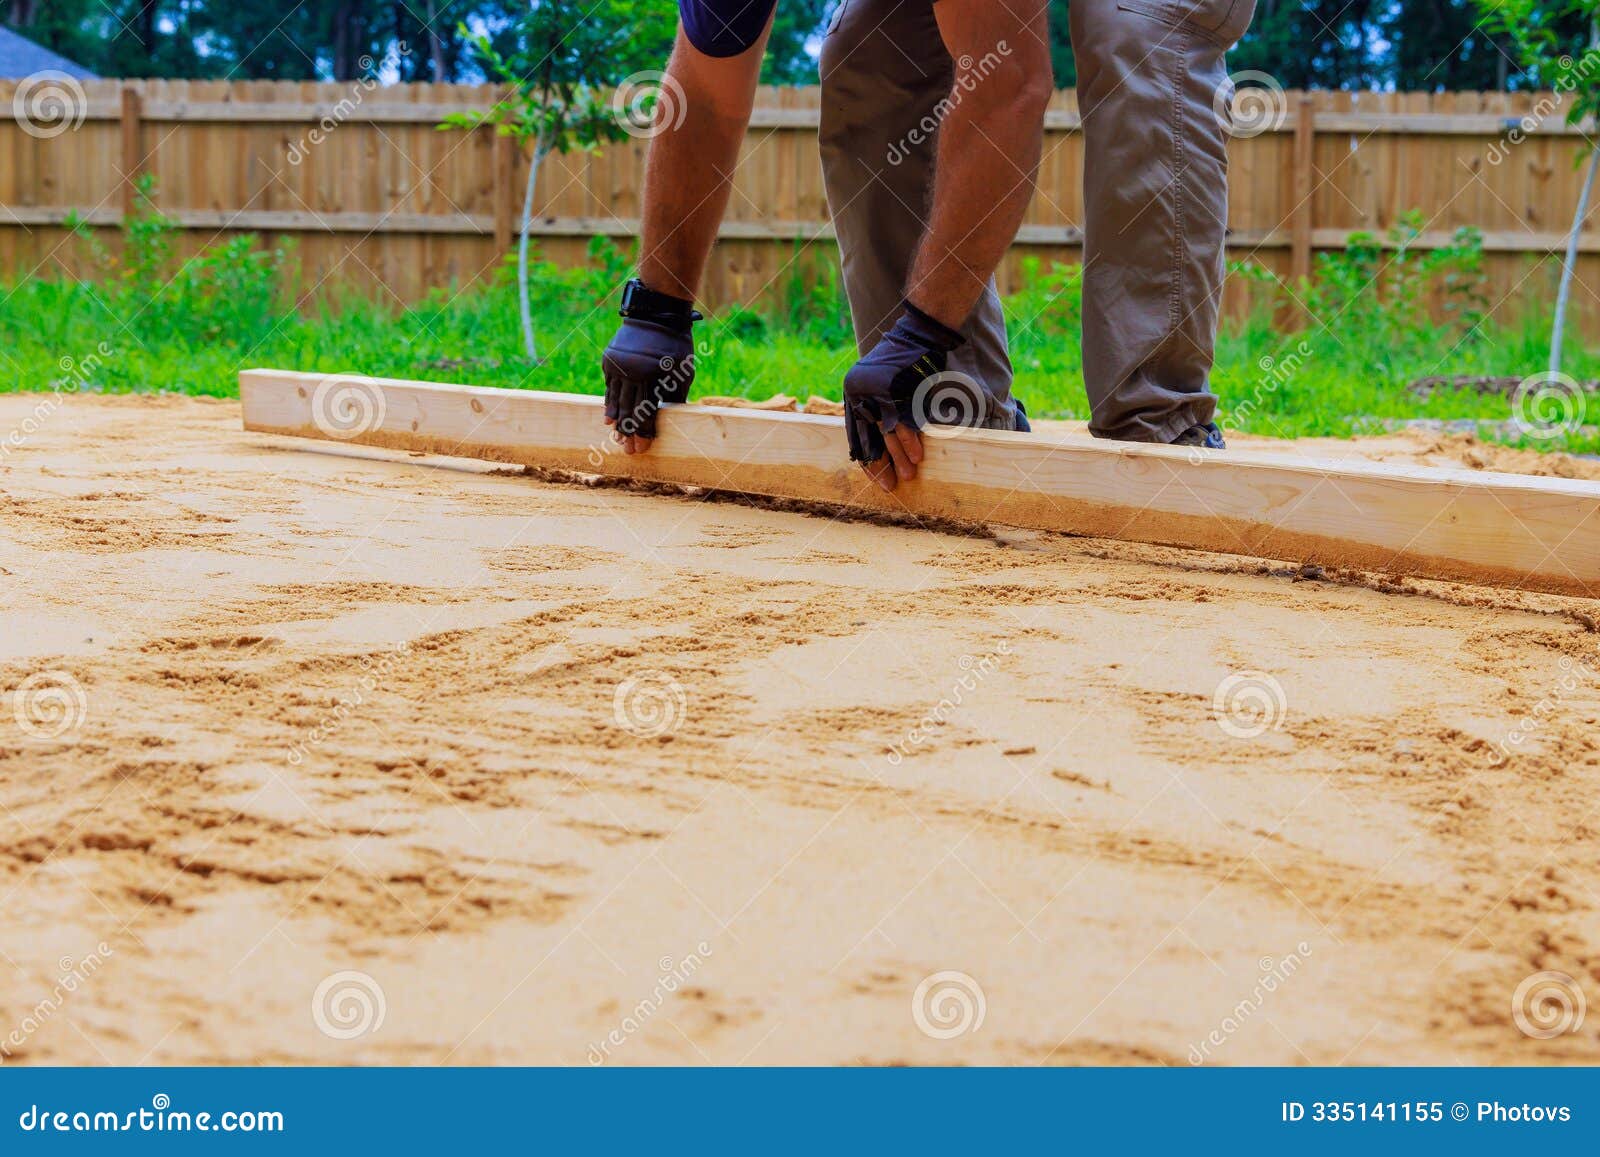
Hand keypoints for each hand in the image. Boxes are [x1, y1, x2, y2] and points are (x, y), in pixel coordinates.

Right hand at [602, 280, 698, 453]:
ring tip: (617, 441)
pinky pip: (609, 388)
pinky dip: (610, 404)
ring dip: (618, 423)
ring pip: (617, 401)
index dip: (645, 432)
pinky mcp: (610, 361)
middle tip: (629, 452)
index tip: (643, 448)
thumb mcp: (683, 371)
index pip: (647, 411)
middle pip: (629, 410)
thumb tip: (670, 420)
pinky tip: (609, 420)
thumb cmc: (676, 345)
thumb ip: (675, 396)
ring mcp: (618, 366)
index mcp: (653, 376)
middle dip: (630, 434)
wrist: (656, 313)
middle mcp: (632, 372)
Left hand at [842, 303, 966, 491]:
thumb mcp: (884, 387)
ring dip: (898, 458)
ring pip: (886, 434)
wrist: (917, 333)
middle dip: (882, 465)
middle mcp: (858, 393)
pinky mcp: (892, 388)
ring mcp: (874, 391)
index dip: (868, 461)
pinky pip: (901, 421)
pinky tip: (916, 457)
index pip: (856, 437)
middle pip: (869, 438)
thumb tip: (886, 448)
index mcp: (852, 395)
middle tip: (891, 485)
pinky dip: (909, 440)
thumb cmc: (905, 364)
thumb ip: (879, 412)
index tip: (878, 479)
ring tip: (909, 476)